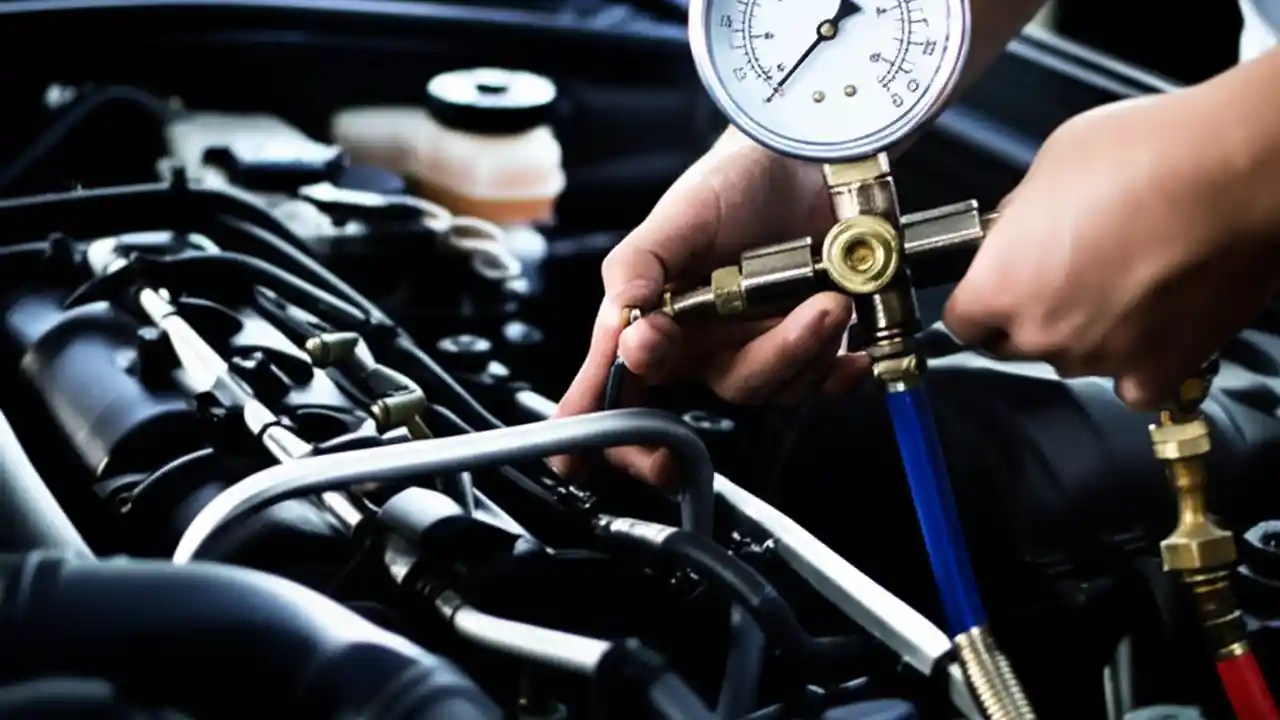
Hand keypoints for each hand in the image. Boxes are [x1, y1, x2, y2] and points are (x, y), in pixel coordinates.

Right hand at [552, 129, 869, 485]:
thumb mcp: (675, 217)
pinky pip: (821, 383)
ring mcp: (755, 344)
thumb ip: (636, 268)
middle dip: (769, 357)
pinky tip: (853, 351)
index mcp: (653, 323)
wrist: (803, 156)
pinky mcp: (805, 342)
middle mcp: (702, 344)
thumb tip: (622, 326)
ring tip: (831, 292)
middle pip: (724, 391)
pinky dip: (840, 371)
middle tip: (804, 317)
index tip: (646, 457)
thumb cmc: (729, 183)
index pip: (619, 395)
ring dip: (811, 343)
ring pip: (778, 385)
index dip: (623, 440)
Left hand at [944, 87, 1279, 409]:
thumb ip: (1020, 218)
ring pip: (1073, 360)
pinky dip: (1137, 362)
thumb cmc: (1148, 157)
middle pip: (1014, 344)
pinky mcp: (1160, 371)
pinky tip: (1150, 323)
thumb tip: (1015, 231)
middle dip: (1030, 314)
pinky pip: (1132, 385)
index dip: (981, 300)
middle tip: (1067, 273)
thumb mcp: (1049, 167)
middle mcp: (1043, 332)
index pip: (964, 320)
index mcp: (1000, 286)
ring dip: (1086, 333)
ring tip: (1123, 282)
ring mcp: (1100, 358)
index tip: (997, 287)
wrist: (1236, 173)